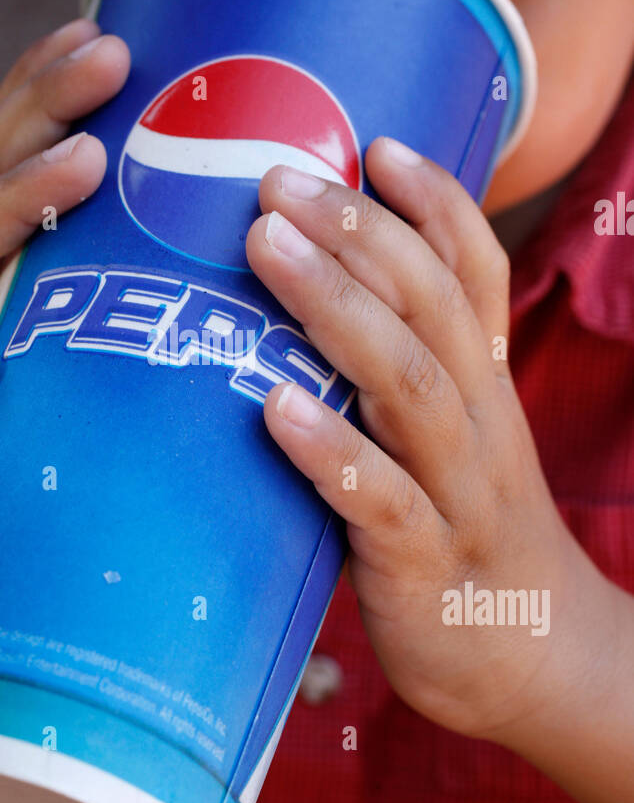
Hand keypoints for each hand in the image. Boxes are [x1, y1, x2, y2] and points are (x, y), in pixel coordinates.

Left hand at [246, 138, 609, 742]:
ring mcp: (457, 493)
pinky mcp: (424, 567)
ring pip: (408, 385)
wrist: (533, 660)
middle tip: (278, 176)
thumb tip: (312, 295)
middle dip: (359, 233)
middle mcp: (479, 422)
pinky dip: (331, 450)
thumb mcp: (452, 439)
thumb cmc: (466, 531)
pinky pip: (380, 502)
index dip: (435, 203)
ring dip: (337, 310)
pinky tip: (273, 407)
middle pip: (431, 307)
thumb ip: (401, 369)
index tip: (376, 142)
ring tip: (268, 250)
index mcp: (482, 386)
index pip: (473, 273)